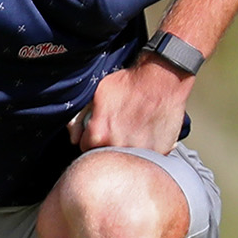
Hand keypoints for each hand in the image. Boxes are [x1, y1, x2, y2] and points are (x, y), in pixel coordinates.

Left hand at [69, 57, 191, 152]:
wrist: (162, 79)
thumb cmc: (130, 83)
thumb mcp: (98, 95)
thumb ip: (82, 118)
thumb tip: (74, 136)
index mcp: (99, 135)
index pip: (87, 149)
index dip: (94, 140)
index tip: (102, 133)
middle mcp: (117, 146)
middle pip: (107, 156)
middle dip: (111, 145)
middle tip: (120, 130)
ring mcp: (140, 151)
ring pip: (128, 159)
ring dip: (130, 149)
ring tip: (136, 131)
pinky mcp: (159, 152)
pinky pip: (149, 158)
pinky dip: (149, 150)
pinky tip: (149, 134)